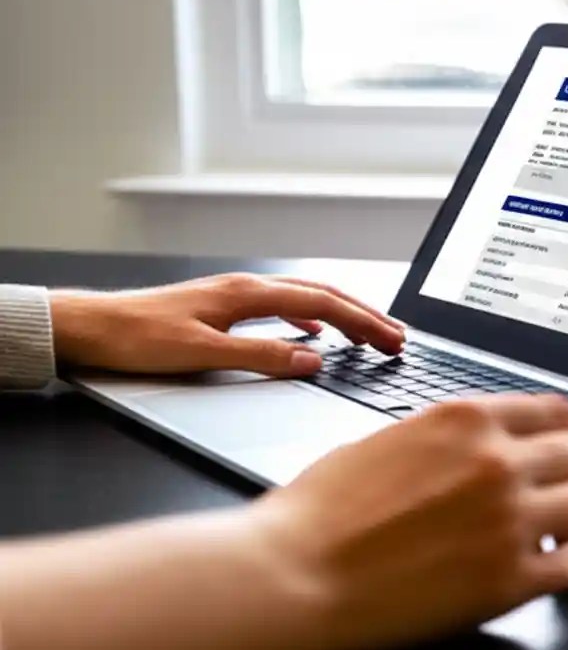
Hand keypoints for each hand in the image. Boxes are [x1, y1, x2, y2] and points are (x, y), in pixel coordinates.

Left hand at [49, 273, 404, 376]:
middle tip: (397, 337)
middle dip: (365, 315)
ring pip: (306, 299)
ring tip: (370, 333)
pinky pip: (284, 307)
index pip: (323, 305)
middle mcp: (245, 289)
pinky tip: (315, 333)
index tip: (393, 340)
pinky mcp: (224, 308)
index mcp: (246, 295)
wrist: (89, 328)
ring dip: (343, 314)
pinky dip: (312, 317)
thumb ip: (262, 357)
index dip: (363, 322)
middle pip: (322, 295)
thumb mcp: (203, 354)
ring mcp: (235, 296)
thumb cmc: (136, 340)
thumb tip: (312, 360)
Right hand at [248, 395, 567, 649]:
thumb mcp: (392, 438)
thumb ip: (452, 437)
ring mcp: (510, 522)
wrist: (293, 573)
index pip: (557, 411)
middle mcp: (498, 463)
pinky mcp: (510, 580)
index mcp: (467, 421)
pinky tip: (566, 557)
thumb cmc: (321, 511)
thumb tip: (487, 444)